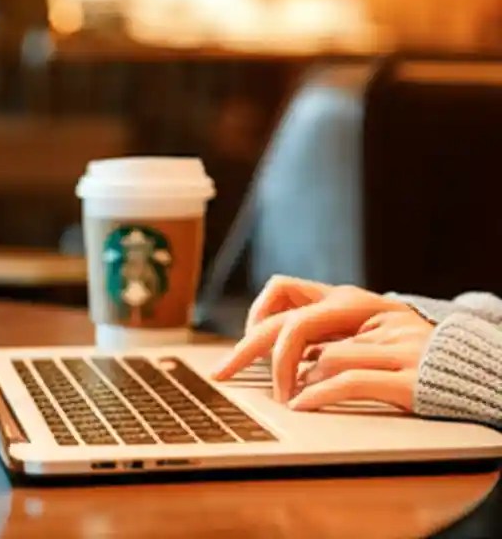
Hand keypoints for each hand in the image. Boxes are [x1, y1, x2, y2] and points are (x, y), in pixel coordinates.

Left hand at [211, 281, 420, 404]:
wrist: (481, 369)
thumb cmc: (416, 354)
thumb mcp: (369, 332)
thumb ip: (329, 333)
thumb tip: (276, 353)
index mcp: (354, 300)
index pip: (285, 291)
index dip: (254, 318)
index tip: (236, 350)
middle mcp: (370, 314)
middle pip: (292, 324)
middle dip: (249, 351)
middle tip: (223, 375)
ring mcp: (393, 343)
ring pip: (319, 356)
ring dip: (292, 381)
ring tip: (287, 398)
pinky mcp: (411, 376)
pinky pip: (349, 380)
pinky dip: (317, 395)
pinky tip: (301, 407)